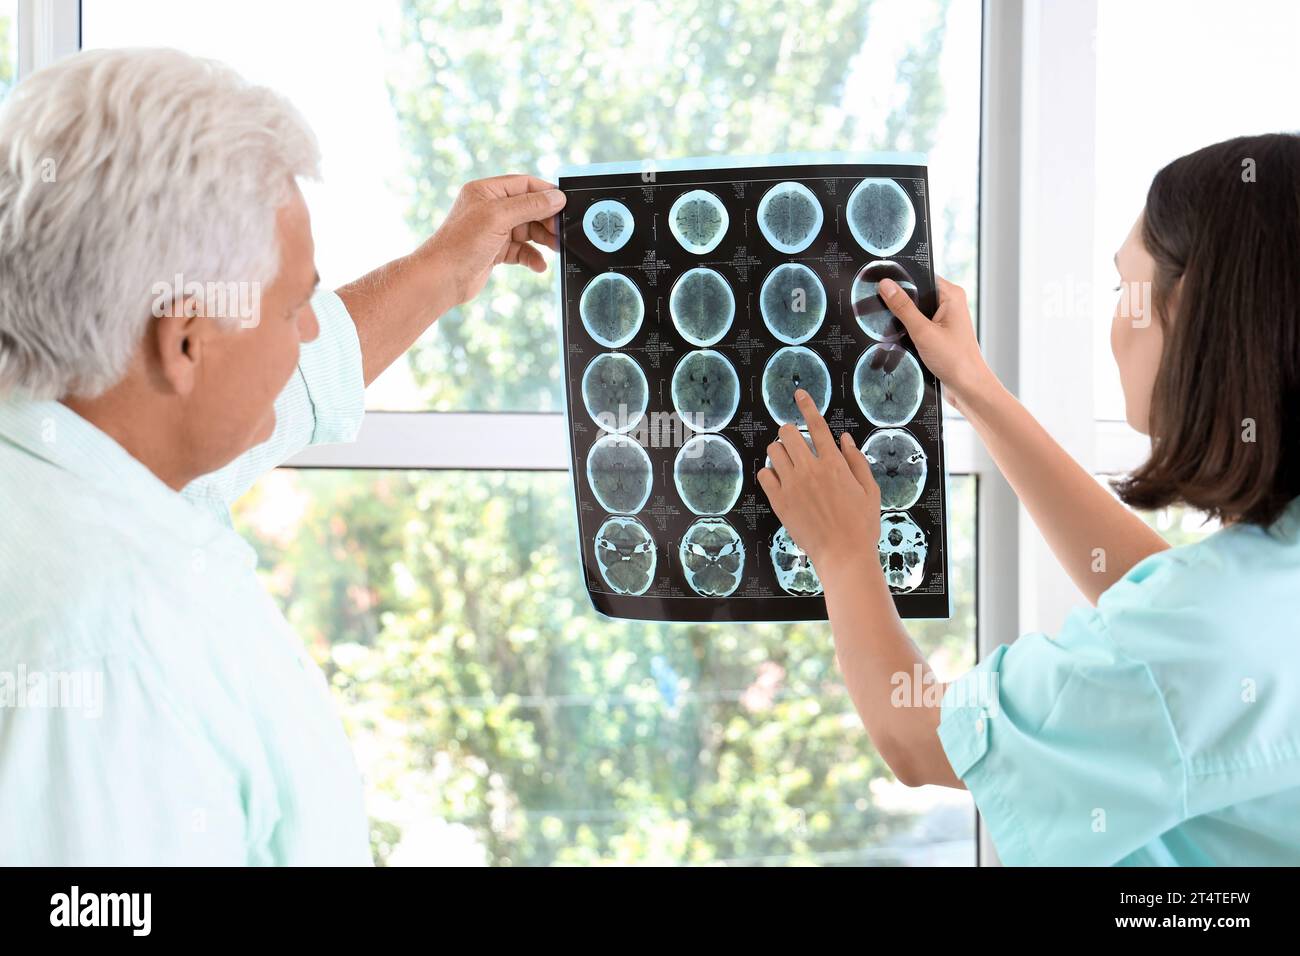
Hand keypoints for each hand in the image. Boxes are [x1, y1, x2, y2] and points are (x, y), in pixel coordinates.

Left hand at [422, 174, 566, 307]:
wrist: (441, 279)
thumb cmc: (461, 244)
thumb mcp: (498, 217)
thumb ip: (529, 206)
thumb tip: (557, 198)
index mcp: (486, 191)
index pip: (523, 184)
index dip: (545, 193)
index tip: (565, 205)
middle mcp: (489, 208)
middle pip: (528, 208)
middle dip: (546, 220)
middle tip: (562, 231)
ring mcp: (492, 230)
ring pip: (526, 230)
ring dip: (543, 239)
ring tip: (556, 248)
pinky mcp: (494, 251)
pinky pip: (520, 250)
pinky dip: (531, 256)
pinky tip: (539, 265)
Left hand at [757, 389, 881, 577]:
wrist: (844, 555)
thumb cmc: (861, 525)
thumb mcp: (869, 490)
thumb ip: (857, 461)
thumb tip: (845, 439)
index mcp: (835, 465)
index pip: (817, 426)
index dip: (807, 406)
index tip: (799, 394)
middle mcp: (811, 471)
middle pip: (788, 434)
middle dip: (790, 432)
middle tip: (795, 442)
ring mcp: (792, 486)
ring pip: (774, 451)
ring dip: (779, 451)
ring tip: (788, 462)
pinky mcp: (780, 502)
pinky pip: (764, 475)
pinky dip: (769, 473)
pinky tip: (779, 480)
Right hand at [878, 275, 995, 411]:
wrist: (968, 388)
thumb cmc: (955, 361)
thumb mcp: (923, 332)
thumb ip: (903, 307)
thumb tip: (886, 285)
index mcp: (951, 295)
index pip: (921, 276)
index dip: (901, 280)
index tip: (881, 284)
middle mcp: (949, 304)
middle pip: (916, 294)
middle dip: (900, 303)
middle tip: (883, 310)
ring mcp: (944, 319)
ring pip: (915, 312)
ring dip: (903, 320)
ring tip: (892, 328)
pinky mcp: (938, 334)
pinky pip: (917, 325)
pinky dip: (908, 331)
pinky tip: (899, 339)